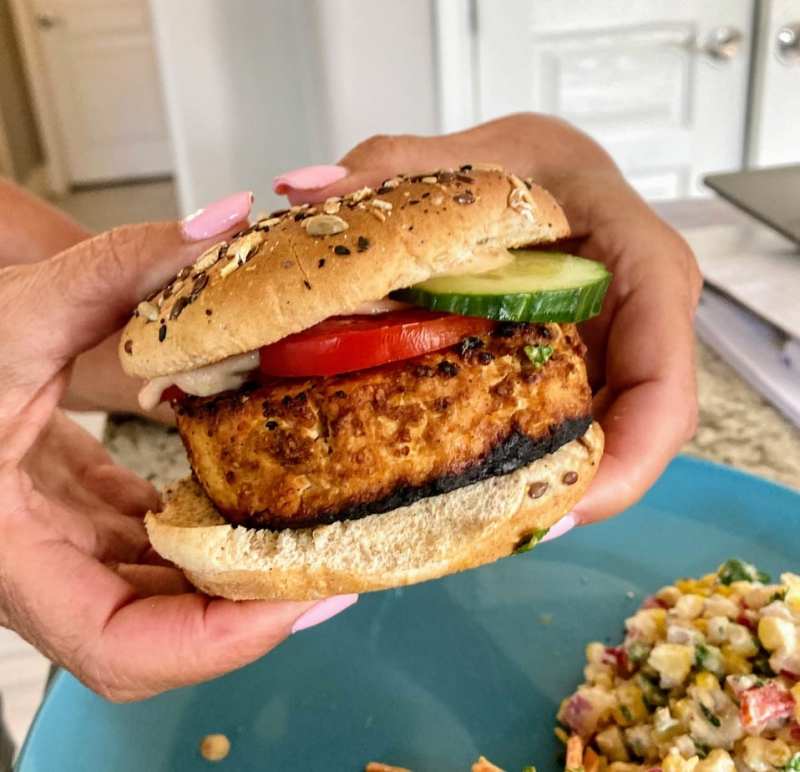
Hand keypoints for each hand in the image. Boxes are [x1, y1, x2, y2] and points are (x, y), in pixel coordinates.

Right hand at [0, 198, 356, 700]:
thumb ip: (117, 265)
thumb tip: (225, 225)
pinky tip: (252, 497)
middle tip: (335, 560)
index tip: (308, 595)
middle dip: (250, 610)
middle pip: (157, 635)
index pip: (121, 648)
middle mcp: (30, 571)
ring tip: (311, 529)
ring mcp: (52, 551)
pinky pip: (147, 549)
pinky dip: (205, 534)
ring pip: (156, 597)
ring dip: (235, 575)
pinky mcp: (70, 520)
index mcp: (5, 552)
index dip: (220, 642)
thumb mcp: (16, 307)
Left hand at [273, 114, 701, 522]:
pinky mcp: (577, 377)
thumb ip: (396, 165)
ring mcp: (610, 360)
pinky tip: (452, 478)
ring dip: (533, 491)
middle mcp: (638, 329)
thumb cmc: (531, 163)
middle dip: (564, 494)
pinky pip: (560, 434)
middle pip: (630, 441)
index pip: (663, 387)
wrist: (541, 176)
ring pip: (594, 449)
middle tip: (477, 531)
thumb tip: (306, 190)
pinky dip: (512, 464)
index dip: (623, 464)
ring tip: (453, 520)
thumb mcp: (472, 151)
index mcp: (642, 270)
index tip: (554, 510)